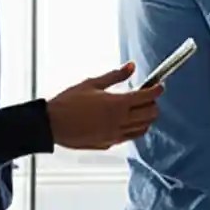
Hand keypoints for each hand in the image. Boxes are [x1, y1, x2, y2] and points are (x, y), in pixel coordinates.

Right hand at [47, 62, 163, 149]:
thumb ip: (115, 76)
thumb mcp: (92, 83)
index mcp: (117, 104)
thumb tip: (131, 66)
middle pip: (151, 114)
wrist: (50, 125)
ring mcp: (115, 134)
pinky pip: (130, 137)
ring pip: (143, 128)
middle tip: (148, 97)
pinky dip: (135, 129)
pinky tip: (129, 122)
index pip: (147, 97)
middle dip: (154, 104)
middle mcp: (120, 121)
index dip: (157, 90)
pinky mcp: (109, 144)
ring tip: (140, 109)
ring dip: (146, 118)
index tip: (159, 85)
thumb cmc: (67, 103)